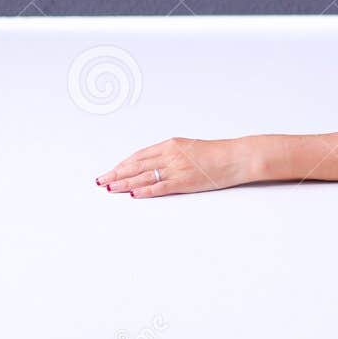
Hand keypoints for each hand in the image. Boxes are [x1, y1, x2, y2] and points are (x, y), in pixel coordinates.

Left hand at [97, 136, 257, 197]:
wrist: (236, 157)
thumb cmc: (217, 153)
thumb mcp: (190, 148)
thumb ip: (173, 154)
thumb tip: (155, 165)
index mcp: (171, 144)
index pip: (140, 155)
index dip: (123, 164)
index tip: (111, 171)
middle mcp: (171, 154)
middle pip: (137, 165)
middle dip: (116, 173)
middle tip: (100, 181)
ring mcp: (177, 168)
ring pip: (144, 176)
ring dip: (124, 183)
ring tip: (109, 188)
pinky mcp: (184, 181)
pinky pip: (160, 187)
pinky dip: (145, 191)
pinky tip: (133, 194)